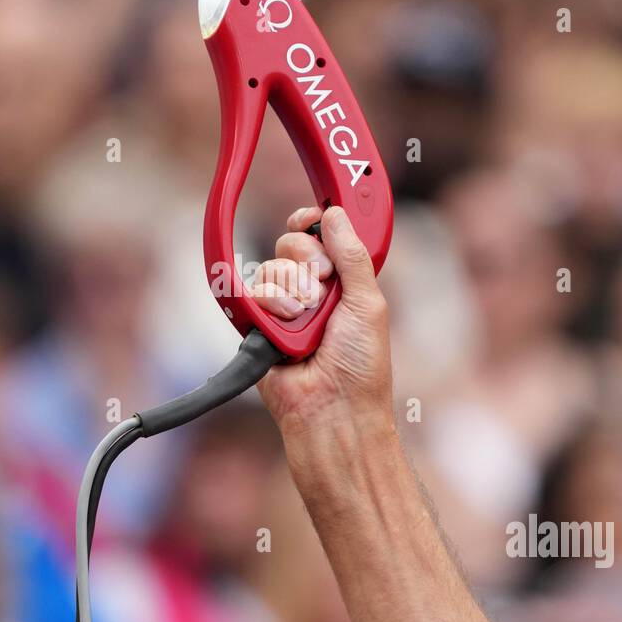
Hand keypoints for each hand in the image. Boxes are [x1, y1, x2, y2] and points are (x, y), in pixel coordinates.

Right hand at [248, 206, 393, 436]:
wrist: (333, 407)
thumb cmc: (360, 366)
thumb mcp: (369, 302)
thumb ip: (352, 255)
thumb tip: (335, 214)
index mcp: (342, 282)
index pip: (320, 236)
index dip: (314, 222)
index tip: (313, 217)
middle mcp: (310, 291)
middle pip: (292, 244)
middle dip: (308, 260)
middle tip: (322, 286)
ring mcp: (282, 308)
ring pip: (272, 267)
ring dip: (293, 291)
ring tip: (307, 321)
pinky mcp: (257, 326)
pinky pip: (253, 294)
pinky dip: (271, 307)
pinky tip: (286, 329)